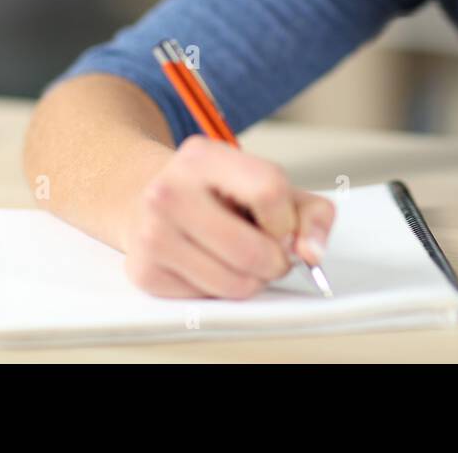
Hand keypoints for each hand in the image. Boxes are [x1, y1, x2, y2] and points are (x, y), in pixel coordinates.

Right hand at [120, 136, 334, 298]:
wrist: (149, 198)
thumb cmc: (219, 194)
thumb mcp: (268, 183)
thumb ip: (311, 213)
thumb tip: (313, 253)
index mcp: (204, 157)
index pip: (268, 191)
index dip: (287, 221)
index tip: (282, 228)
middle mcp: (169, 192)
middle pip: (251, 250)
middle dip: (276, 262)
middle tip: (271, 255)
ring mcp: (152, 233)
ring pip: (233, 283)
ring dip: (252, 281)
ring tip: (242, 259)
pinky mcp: (144, 272)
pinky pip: (208, 300)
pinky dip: (221, 290)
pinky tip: (211, 265)